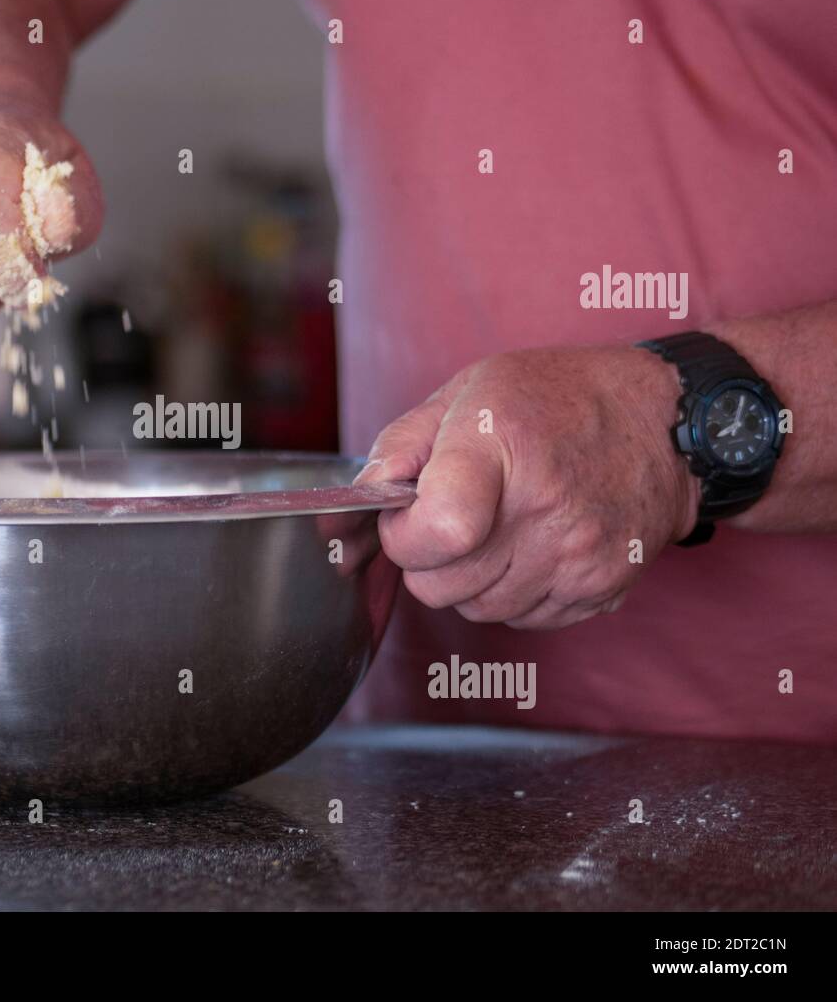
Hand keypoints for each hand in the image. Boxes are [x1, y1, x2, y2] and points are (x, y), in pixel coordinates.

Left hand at [357, 346, 700, 629]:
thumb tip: (346, 513)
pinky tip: (531, 546)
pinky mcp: (601, 589)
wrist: (666, 423)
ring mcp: (580, 556)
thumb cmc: (555, 399)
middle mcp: (547, 509)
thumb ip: (396, 450)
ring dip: (470, 579)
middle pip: (441, 586)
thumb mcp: (466, 393)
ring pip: (478, 611)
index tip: (410, 513)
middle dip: (428, 558)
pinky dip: (513, 592)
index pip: (438, 532)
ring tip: (497, 526)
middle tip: (452, 516)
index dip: (405, 535)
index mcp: (502, 447)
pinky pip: (523, 620)